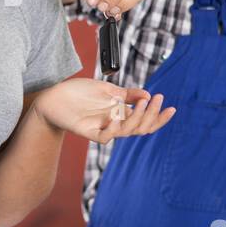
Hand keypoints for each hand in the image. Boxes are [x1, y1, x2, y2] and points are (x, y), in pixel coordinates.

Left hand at [34, 78, 174, 143]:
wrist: (53, 97)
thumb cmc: (79, 93)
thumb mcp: (107, 89)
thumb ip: (127, 94)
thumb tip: (147, 95)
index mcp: (120, 115)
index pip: (145, 121)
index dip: (159, 118)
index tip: (172, 108)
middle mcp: (114, 124)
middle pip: (140, 128)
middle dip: (152, 115)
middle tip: (158, 100)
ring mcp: (102, 128)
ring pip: (126, 132)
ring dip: (138, 119)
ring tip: (143, 103)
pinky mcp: (88, 131)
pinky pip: (104, 137)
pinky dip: (114, 129)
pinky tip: (119, 116)